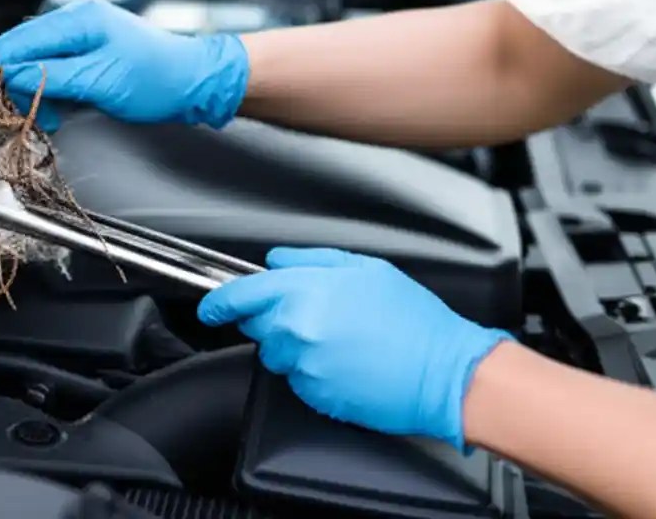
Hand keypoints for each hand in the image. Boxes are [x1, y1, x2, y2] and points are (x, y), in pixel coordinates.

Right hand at [0, 0, 249, 131]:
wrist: (196, 83)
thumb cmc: (157, 80)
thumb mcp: (97, 81)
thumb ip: (48, 76)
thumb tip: (6, 75)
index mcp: (78, 20)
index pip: (19, 40)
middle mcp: (76, 22)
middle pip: (23, 52)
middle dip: (17, 85)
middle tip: (25, 115)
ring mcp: (83, 37)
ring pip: (36, 65)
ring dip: (35, 93)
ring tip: (51, 117)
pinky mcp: (89, 55)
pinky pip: (54, 71)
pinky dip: (51, 93)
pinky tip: (61, 110)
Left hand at [198, 247, 510, 450]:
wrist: (446, 373)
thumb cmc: (415, 321)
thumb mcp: (367, 269)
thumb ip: (312, 260)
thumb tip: (275, 260)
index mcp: (306, 292)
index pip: (241, 295)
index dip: (220, 301)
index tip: (210, 307)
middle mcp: (297, 329)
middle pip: (256, 325)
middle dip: (274, 320)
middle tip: (316, 317)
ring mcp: (304, 366)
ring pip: (276, 355)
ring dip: (294, 347)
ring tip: (340, 341)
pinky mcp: (315, 396)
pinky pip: (297, 380)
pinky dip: (313, 372)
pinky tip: (346, 363)